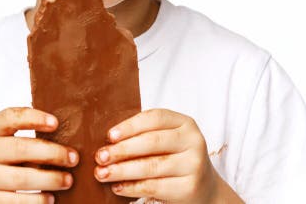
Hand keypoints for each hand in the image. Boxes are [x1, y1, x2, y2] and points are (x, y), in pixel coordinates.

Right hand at [0, 107, 78, 203]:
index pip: (9, 117)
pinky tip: (50, 199)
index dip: (34, 117)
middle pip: (21, 149)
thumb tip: (63, 140)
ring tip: (68, 180)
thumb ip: (19, 138)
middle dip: (52, 153)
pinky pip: (15, 202)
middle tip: (74, 158)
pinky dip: (37, 201)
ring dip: (50, 179)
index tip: (56, 123)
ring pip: (22, 178)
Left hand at [92, 108, 239, 203]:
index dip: (130, 126)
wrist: (204, 188)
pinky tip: (118, 187)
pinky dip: (132, 187)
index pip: (155, 118)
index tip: (109, 135)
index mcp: (185, 123)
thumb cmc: (176, 159)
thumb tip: (108, 140)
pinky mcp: (189, 187)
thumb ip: (145, 134)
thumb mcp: (168, 140)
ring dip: (122, 170)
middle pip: (152, 142)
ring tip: (103, 173)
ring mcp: (193, 165)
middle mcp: (193, 141)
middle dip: (122, 150)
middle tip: (100, 157)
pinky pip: (154, 187)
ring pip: (151, 166)